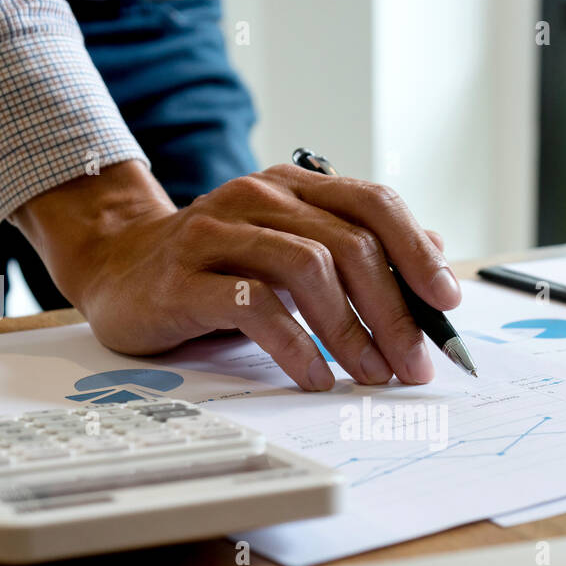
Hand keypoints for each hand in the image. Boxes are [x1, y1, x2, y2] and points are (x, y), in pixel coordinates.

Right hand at [11, 161, 459, 390]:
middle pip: (350, 244)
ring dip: (351, 332)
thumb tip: (436, 258)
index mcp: (293, 188)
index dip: (419, 252)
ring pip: (309, 270)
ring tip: (370, 375)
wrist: (116, 269)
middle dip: (393, 311)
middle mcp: (257, 198)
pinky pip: (256, 307)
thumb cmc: (216, 270)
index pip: (373, 203)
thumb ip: (356, 252)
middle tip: (413, 363)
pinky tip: (314, 377)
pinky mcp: (183, 278)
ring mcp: (216, 234)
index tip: (448, 303)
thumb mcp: (290, 252)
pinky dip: (296, 346)